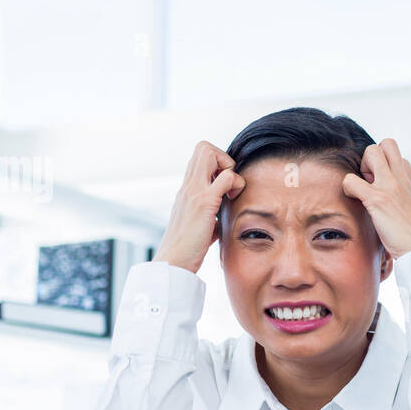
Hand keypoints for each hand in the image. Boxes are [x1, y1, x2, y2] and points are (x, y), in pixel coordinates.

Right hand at [153, 141, 244, 272]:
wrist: (174, 262)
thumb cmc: (188, 248)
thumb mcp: (200, 224)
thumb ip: (209, 213)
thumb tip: (222, 216)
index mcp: (186, 190)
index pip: (199, 156)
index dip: (217, 163)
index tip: (223, 185)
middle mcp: (188, 186)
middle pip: (203, 147)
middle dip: (223, 159)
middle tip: (228, 184)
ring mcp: (194, 192)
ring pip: (210, 152)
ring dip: (229, 168)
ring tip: (231, 192)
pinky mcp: (204, 203)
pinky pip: (226, 177)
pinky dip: (236, 184)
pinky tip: (233, 201)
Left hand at [341, 138, 410, 259]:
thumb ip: (410, 205)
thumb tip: (401, 211)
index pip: (400, 159)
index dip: (387, 168)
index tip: (382, 186)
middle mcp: (403, 181)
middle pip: (388, 144)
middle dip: (373, 158)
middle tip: (369, 181)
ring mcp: (391, 187)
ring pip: (372, 151)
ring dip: (361, 167)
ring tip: (362, 189)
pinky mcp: (378, 200)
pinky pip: (351, 180)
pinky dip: (347, 188)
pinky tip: (353, 201)